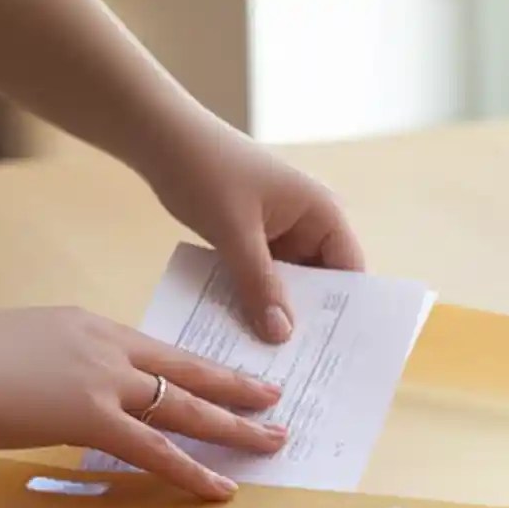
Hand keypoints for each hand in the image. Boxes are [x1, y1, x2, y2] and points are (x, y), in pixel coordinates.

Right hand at [0, 307, 285, 499]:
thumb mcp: (14, 347)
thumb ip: (48, 363)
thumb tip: (55, 387)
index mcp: (88, 326)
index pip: (155, 350)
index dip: (193, 366)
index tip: (220, 375)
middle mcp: (107, 346)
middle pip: (188, 370)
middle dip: (236, 387)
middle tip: (275, 398)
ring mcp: (103, 379)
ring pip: (186, 407)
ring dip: (234, 428)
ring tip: (273, 442)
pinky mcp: (90, 416)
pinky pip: (156, 450)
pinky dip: (192, 472)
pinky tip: (220, 489)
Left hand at [149, 121, 365, 342]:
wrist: (159, 136)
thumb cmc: (205, 171)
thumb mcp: (235, 234)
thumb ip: (260, 285)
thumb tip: (282, 336)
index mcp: (321, 213)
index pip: (350, 273)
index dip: (347, 314)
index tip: (337, 357)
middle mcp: (308, 223)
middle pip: (320, 284)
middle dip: (308, 321)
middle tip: (300, 370)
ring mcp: (279, 231)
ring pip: (287, 285)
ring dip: (275, 314)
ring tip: (270, 361)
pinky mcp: (252, 238)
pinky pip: (260, 277)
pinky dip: (252, 299)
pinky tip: (240, 332)